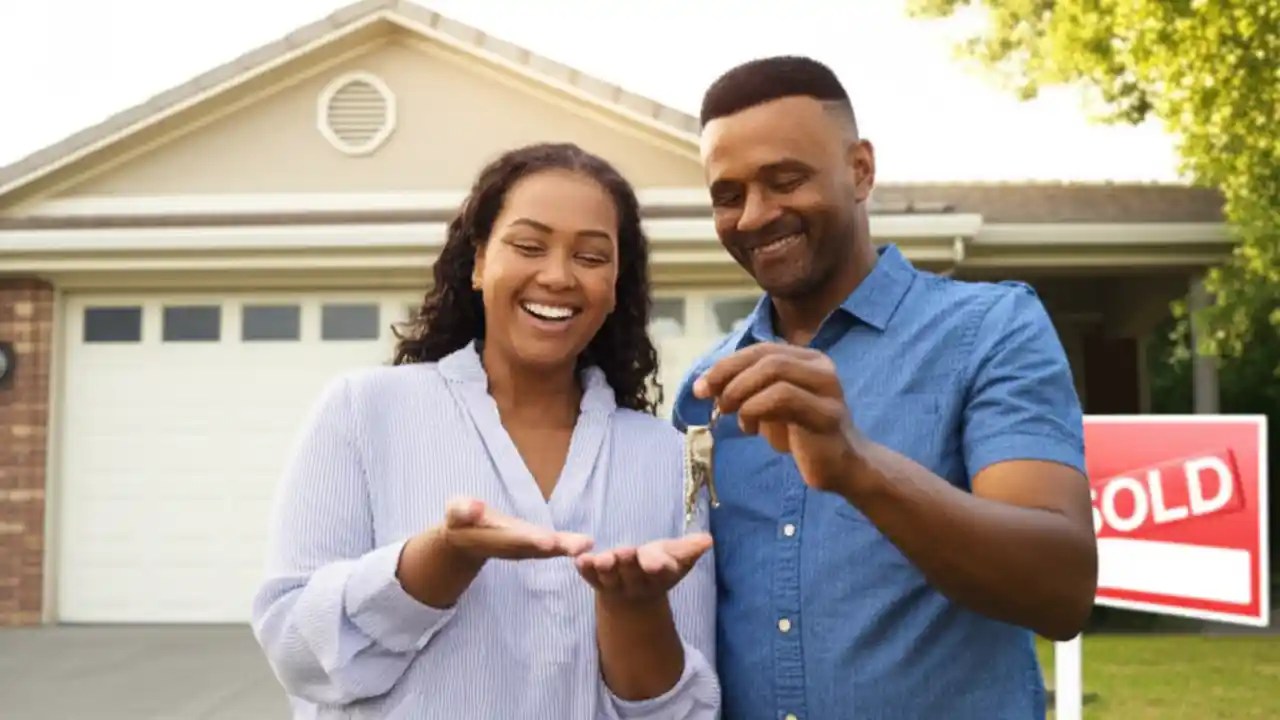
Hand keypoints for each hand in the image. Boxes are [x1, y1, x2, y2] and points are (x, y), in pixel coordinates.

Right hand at [440, 496, 593, 561]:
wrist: (464, 541)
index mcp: (493, 537)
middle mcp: (512, 546)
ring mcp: (523, 548)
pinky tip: (588, 544)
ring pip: (547, 549)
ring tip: (588, 544)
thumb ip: (462, 510)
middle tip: (579, 547)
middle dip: (557, 546)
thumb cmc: (459, 521)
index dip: (530, 540)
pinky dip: (568, 546)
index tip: (548, 542)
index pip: (513, 539)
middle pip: (536, 547)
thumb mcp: (454, 511)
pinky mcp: (532, 545)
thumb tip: (474, 507)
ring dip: (567, 547)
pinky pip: (552, 547)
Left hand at [574, 533, 712, 604]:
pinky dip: (585, 569)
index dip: (658, 566)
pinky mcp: (597, 582)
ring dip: (605, 568)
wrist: (634, 598)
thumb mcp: (676, 559)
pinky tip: (579, 560)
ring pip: (610, 578)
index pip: (661, 571)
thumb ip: (689, 550)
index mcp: (659, 575)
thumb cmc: (658, 568)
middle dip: (628, 563)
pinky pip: (590, 577)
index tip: (655, 563)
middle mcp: (637, 582)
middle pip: (633, 573)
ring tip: (601, 559)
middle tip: (624, 551)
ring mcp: (616, 584)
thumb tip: (708, 540)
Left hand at [693, 342, 862, 491]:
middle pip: (765, 356)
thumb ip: (747, 389)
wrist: (842, 467)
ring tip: (732, 415)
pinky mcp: (827, 414)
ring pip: (774, 371)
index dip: (726, 364)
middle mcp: (821, 367)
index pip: (760, 350)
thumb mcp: (770, 405)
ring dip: (742, 392)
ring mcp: (827, 389)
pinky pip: (783, 398)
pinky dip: (756, 409)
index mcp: (807, 359)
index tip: (701, 386)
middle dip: (729, 375)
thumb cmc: (802, 435)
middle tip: (711, 400)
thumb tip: (707, 383)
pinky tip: (752, 429)